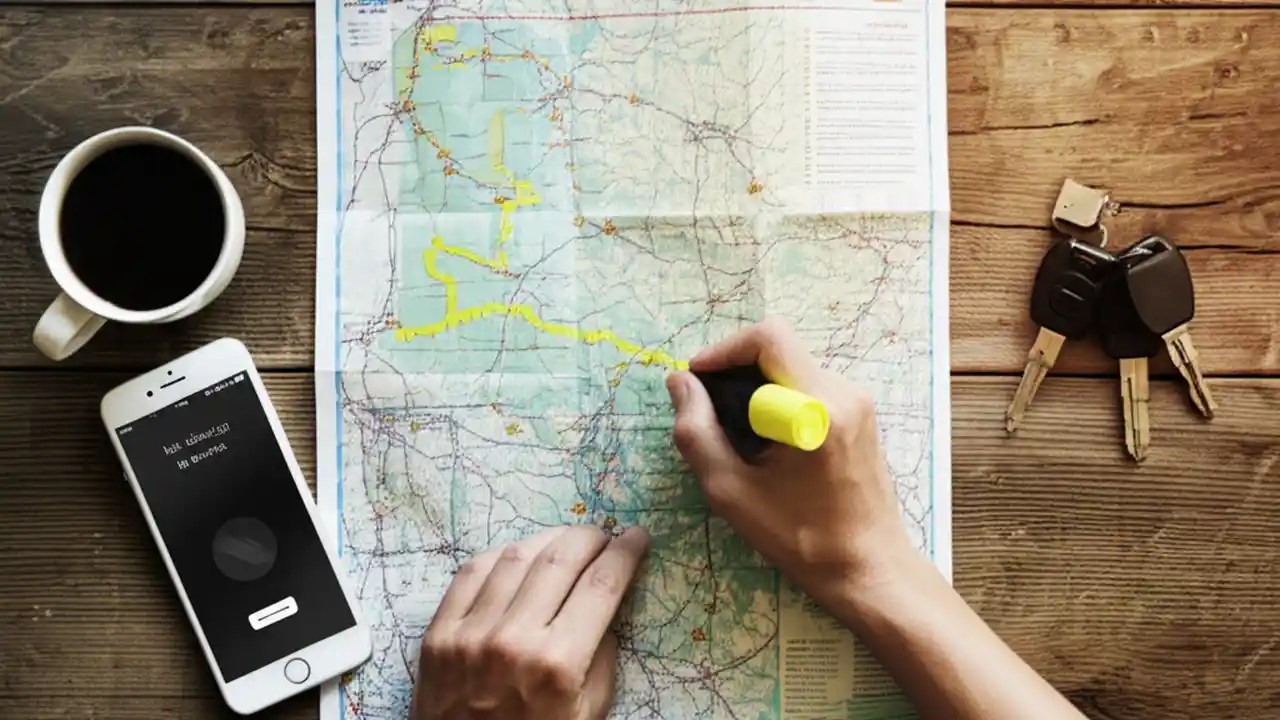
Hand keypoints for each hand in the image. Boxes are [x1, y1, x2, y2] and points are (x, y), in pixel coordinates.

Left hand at [411, 525, 649, 719]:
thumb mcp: (587, 715)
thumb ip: (601, 656)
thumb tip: (608, 600)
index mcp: (557, 665)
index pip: (601, 586)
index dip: (625, 554)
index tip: (637, 538)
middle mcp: (513, 640)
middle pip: (560, 559)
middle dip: (590, 538)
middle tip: (604, 536)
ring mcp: (470, 634)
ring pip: (516, 556)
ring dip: (548, 539)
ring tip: (565, 542)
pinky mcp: (439, 634)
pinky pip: (471, 572)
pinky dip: (501, 554)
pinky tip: (519, 555)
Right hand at [665, 317, 910, 609]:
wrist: (869, 567)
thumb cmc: (800, 538)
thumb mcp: (731, 491)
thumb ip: (696, 432)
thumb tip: (679, 382)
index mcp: (816, 407)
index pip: (769, 337)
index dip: (723, 349)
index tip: (696, 381)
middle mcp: (844, 392)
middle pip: (778, 349)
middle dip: (735, 370)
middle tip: (708, 412)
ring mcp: (858, 401)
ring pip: (792, 367)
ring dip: (757, 388)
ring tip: (735, 434)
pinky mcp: (861, 414)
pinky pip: (809, 385)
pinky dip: (778, 399)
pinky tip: (766, 442)